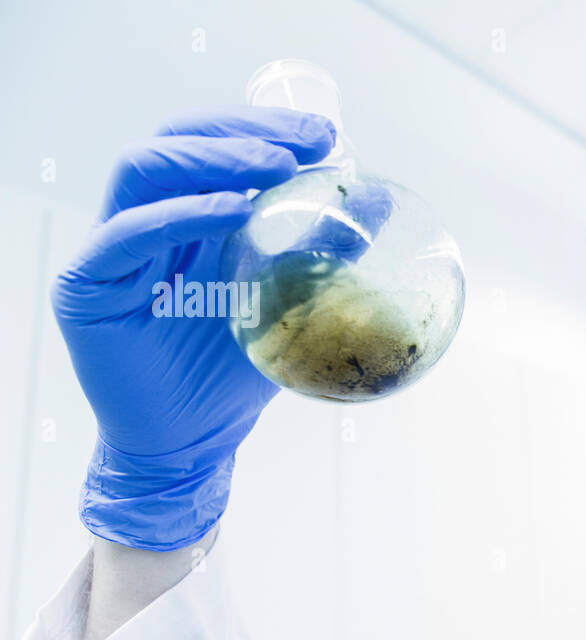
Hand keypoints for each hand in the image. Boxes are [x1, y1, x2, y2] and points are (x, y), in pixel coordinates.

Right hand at [53, 106, 335, 549]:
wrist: (193, 442)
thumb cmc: (235, 374)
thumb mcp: (292, 304)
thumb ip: (322, 254)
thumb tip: (376, 204)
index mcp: (185, 219)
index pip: (212, 147)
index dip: (264, 130)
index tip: (325, 136)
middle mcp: (143, 222)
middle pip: (176, 142)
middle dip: (244, 131)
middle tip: (305, 142)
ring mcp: (111, 251)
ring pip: (144, 169)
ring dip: (213, 157)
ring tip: (276, 166)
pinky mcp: (87, 287)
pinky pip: (127, 235)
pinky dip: (182, 214)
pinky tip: (236, 212)